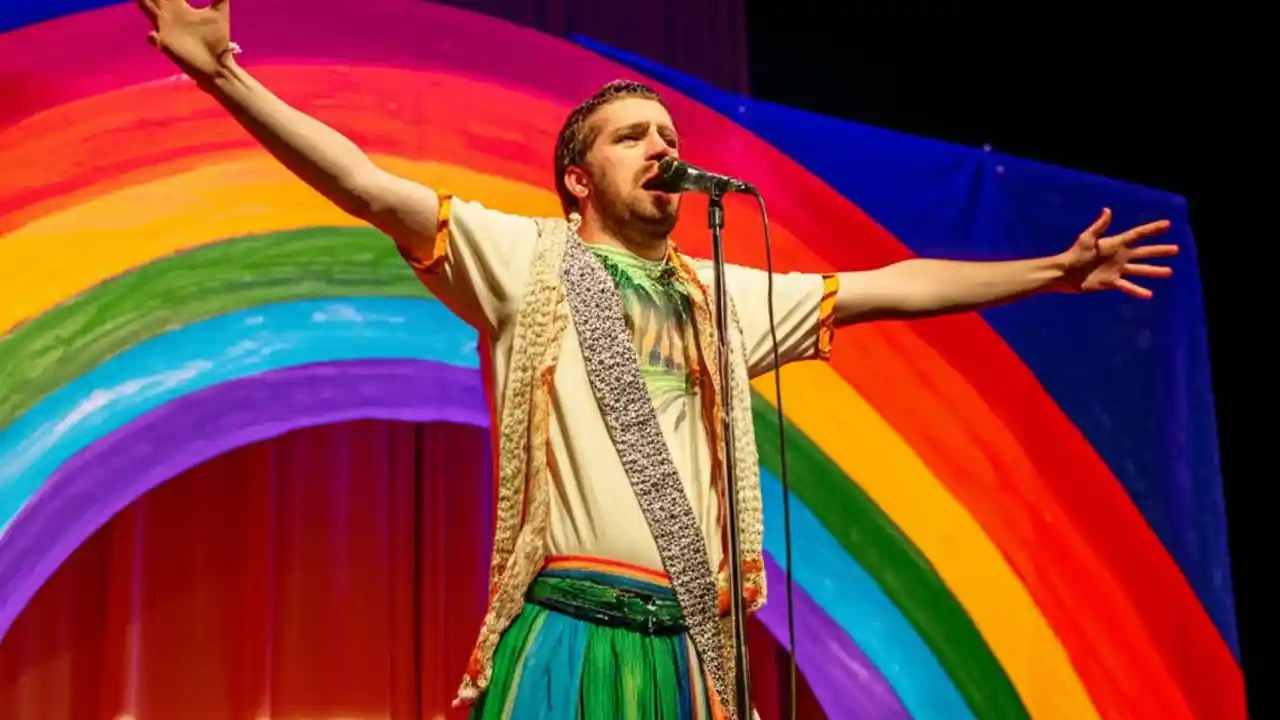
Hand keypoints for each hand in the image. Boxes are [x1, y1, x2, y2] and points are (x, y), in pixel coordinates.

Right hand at [137, 0, 232, 80]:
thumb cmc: (218, 39)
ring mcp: (165, 29)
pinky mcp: (165, 45)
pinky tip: (153, 35)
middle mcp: (169, 16)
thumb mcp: (220, 13)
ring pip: (148, 10)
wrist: (217, 63)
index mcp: (180, 8)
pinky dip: (152, 36)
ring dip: (144, 2)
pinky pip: (153, 38)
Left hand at [1059, 208, 1177, 298]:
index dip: (1152, 229)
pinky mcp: (1111, 282)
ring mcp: (1116, 270)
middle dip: (1159, 250)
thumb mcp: (1087, 238)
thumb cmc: (1074, 254)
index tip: (1167, 224)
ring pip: (1140, 270)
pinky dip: (1138, 291)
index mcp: (1115, 243)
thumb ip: (1099, 226)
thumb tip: (1107, 210)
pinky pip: (1128, 286)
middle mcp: (1119, 256)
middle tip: (1176, 249)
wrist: (1065, 273)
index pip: (1137, 234)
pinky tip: (1150, 294)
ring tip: (1169, 272)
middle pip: (1144, 252)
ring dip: (1154, 271)